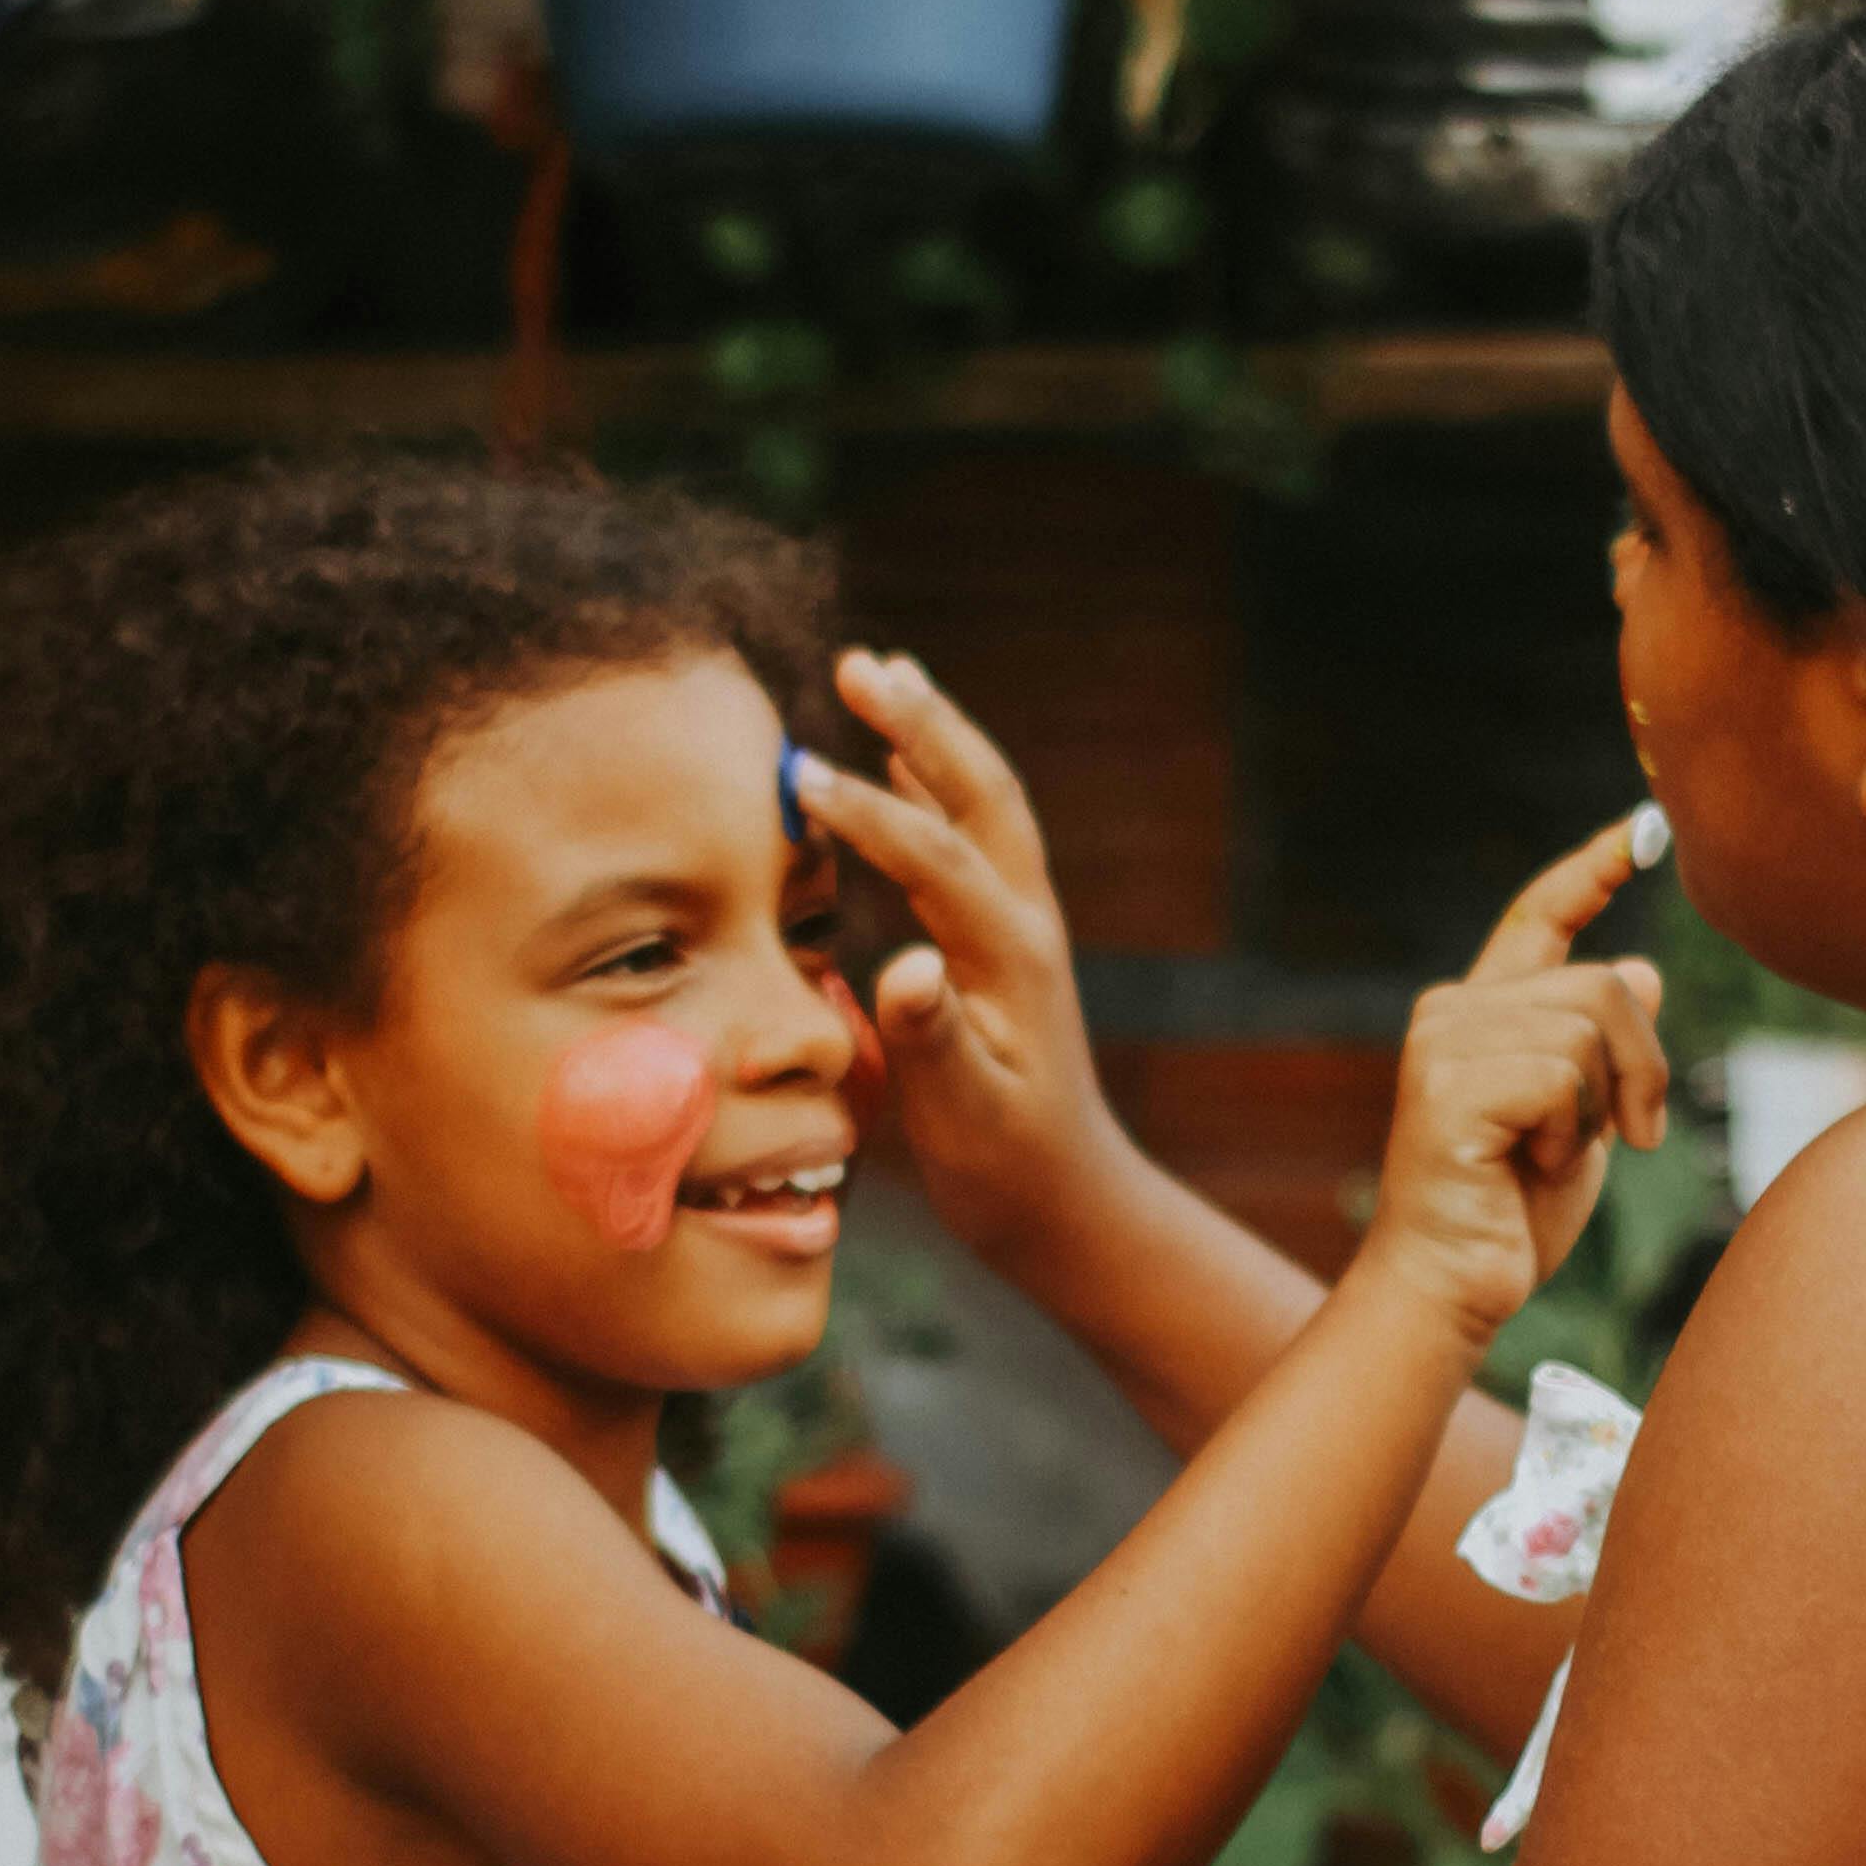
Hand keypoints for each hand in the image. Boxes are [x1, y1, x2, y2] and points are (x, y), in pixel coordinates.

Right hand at [790, 650, 1125, 1273]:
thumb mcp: (966, 1118)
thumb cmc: (1007, 1171)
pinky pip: (966, 837)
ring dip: (929, 734)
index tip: (798, 775)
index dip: (869, 812)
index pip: (937, 859)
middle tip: (859, 662)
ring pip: (979, 803)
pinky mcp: (1003, 940)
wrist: (1067, 1203)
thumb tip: (905, 967)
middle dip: (921, 721)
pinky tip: (899, 757)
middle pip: (980, 794)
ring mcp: (1020, 926)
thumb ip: (934, 1039)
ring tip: (877, 672)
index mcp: (1012, 959)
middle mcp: (1025, 924)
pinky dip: (929, 784)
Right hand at [1354, 825, 1671, 1352]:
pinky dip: (1572, 1135)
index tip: (1638, 832)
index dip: (1589, 870)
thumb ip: (1604, 1050)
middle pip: (1603, 984)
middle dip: (1644, 1066)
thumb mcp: (1583, 1119)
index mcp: (1481, 1011)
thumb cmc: (1513, 1214)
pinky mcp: (1449, 1086)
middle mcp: (1454, 1010)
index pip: (1539, 918)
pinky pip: (1561, 1076)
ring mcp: (1444, 1044)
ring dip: (1605, 1108)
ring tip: (1558, 1158)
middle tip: (1638, 1136)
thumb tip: (1642, 968)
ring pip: (1591, 1028)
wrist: (1451, 1290)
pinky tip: (1532, 1169)